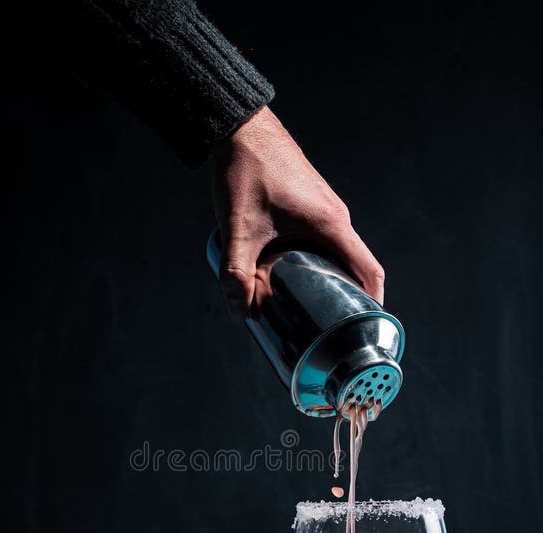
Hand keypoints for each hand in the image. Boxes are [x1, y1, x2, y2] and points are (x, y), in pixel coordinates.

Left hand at [211, 106, 384, 318]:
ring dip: (329, 281)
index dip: (374, 303)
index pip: (370, 271)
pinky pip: (326, 242)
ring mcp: (327, 209)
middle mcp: (337, 217)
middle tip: (327, 329)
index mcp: (331, 225)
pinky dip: (319, 263)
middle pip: (355, 267)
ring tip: (309, 309)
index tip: (366, 328)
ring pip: (339, 255)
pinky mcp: (313, 205)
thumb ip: (235, 273)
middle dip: (345, 299)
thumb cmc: (246, 171)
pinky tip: (296, 277)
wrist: (241, 128)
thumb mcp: (238, 229)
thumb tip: (238, 313)